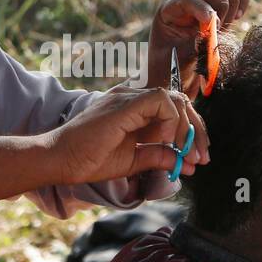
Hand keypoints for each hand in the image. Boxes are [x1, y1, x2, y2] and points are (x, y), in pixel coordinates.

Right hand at [44, 85, 209, 184]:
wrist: (60, 160)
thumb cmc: (88, 159)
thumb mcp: (134, 161)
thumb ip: (160, 157)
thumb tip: (187, 164)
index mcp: (135, 109)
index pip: (175, 109)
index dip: (192, 133)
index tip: (197, 159)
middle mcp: (133, 98)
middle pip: (180, 101)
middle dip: (197, 131)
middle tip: (200, 158)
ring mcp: (128, 97)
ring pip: (174, 99)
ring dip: (185, 129)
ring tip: (181, 153)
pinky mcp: (124, 103)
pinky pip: (161, 101)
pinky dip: (170, 121)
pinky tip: (163, 141)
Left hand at [149, 0, 250, 95]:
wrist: (174, 83)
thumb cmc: (169, 70)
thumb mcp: (177, 59)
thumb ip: (194, 44)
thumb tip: (214, 29)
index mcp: (169, 10)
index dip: (203, 8)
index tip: (213, 24)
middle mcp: (188, 3)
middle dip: (219, 1)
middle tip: (218, 27)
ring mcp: (206, 6)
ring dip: (230, 7)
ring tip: (223, 29)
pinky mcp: (222, 14)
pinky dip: (243, 4)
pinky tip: (237, 19)